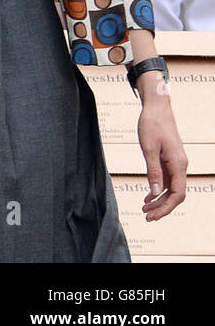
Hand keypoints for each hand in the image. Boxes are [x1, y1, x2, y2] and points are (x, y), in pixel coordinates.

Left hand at [137, 72, 186, 221]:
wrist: (156, 108)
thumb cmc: (151, 125)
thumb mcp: (148, 148)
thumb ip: (153, 171)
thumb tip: (156, 192)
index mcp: (178, 164)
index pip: (177, 194)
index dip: (166, 207)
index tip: (152, 216)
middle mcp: (180, 165)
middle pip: (176, 194)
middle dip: (162, 207)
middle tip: (146, 217)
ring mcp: (176, 163)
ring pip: (171, 188)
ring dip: (159, 200)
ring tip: (145, 209)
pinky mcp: (170, 159)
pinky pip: (167, 180)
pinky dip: (158, 189)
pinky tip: (148, 196)